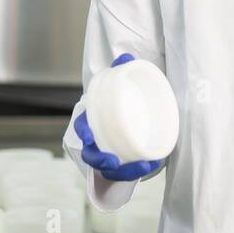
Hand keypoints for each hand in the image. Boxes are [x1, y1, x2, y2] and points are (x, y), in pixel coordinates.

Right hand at [74, 53, 164, 181]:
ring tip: (142, 168)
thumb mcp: (122, 86)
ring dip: (123, 172)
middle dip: (99, 160)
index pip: (82, 127)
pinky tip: (151, 165)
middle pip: (90, 155)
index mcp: (92, 121)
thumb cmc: (121, 102)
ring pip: (108, 170)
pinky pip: (124, 174)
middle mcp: (97, 141)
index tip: (89, 136)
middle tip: (112, 162)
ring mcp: (107, 154)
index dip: (84, 132)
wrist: (130, 119)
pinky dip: (136, 172)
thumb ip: (121, 71)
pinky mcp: (121, 165)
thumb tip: (125, 58)